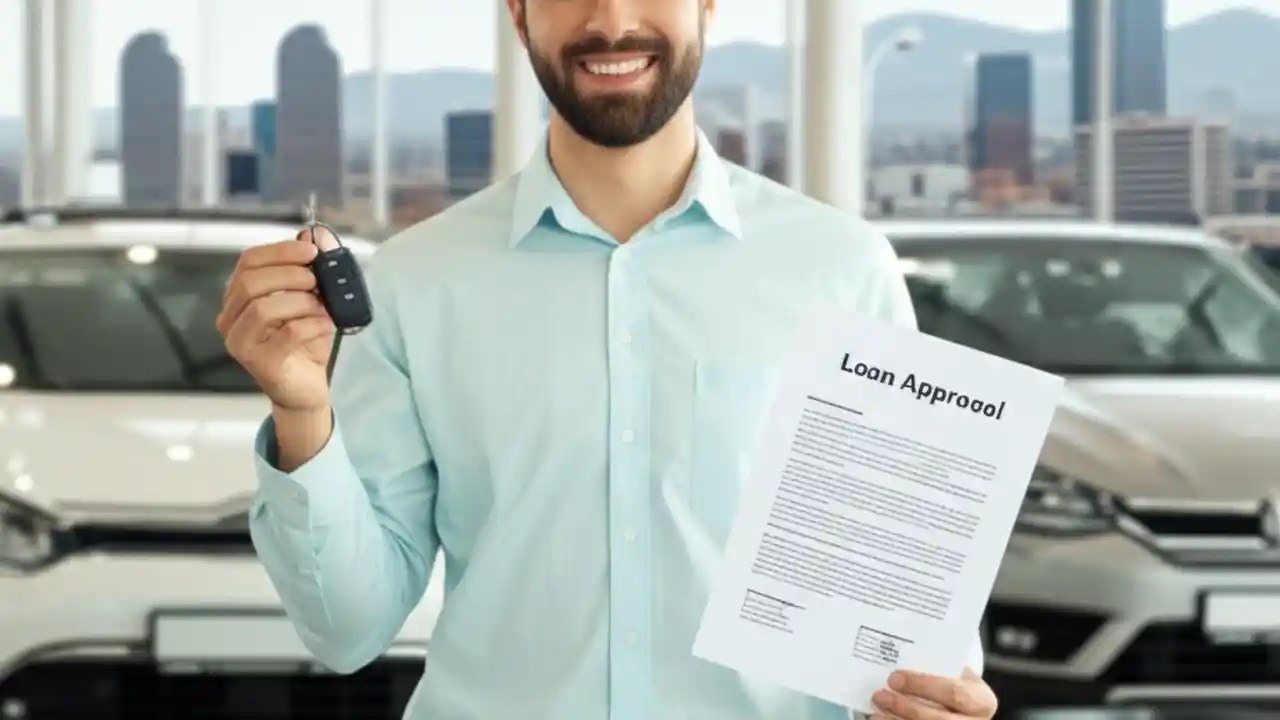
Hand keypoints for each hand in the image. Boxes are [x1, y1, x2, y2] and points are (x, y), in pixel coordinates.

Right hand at [216, 231, 335, 412]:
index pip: (248, 261)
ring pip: (263, 309)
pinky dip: (312, 324)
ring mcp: (240, 343)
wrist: (308, 386)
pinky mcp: (259, 364)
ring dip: (301, 302)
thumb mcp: (312, 297)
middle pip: (251, 282)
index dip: (280, 251)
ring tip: (322, 307)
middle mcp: (230, 318)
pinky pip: (286, 334)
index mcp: (238, 296)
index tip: (312, 250)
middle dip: (291, 275)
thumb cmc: (305, 340)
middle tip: (318, 281)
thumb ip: (310, 266)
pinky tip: (325, 325)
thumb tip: (314, 233)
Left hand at [870, 667, 996, 719]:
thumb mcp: (954, 674)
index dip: (923, 685)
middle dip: (905, 707)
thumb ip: (935, 668)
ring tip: (876, 712)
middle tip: (880, 695)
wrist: (962, 707)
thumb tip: (897, 658)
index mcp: (982, 701)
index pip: (955, 693)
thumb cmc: (953, 684)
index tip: (894, 678)